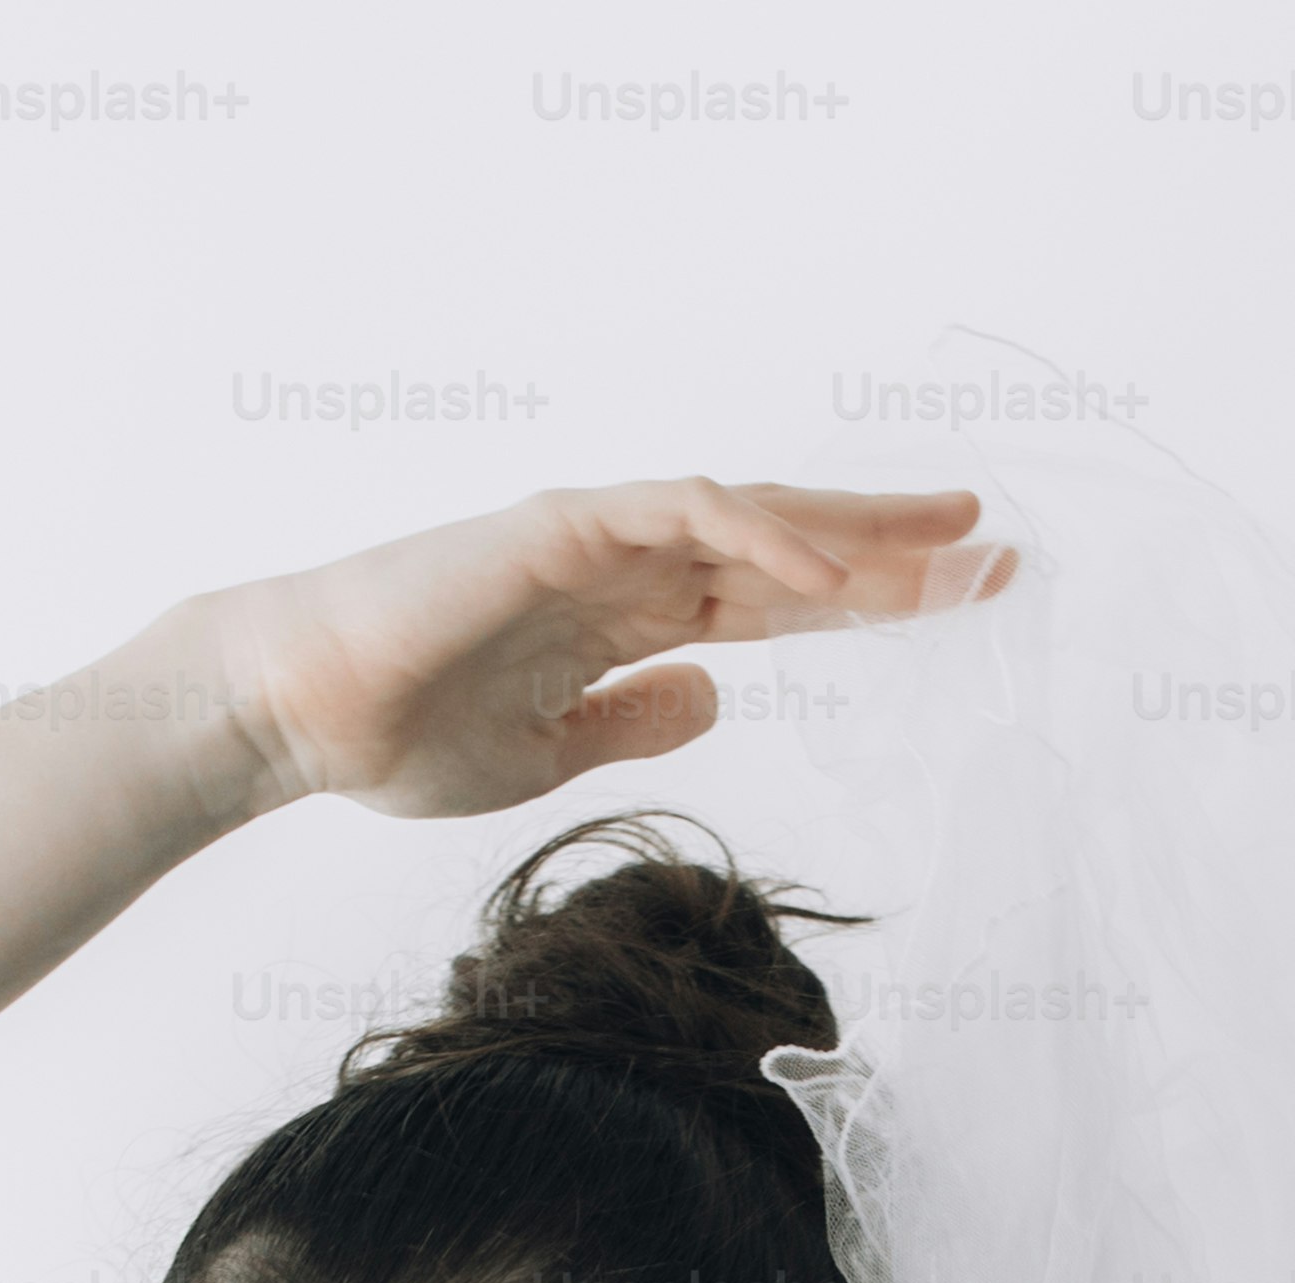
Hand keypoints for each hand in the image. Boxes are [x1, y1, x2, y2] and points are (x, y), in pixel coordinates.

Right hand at [194, 478, 1007, 821]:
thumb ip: (634, 719)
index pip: (773, 598)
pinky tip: (832, 573)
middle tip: (999, 549)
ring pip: (753, 515)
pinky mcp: (558, 525)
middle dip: (895, 548)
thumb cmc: (399, 736)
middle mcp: (623, 564)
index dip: (869, 597)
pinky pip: (682, 516)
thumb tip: (716, 700)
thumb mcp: (548, 755)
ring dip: (854, 529)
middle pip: (786, 545)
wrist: (295, 719)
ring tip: (949, 544)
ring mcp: (594, 537)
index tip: (960, 600)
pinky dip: (762, 536)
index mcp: (626, 618)